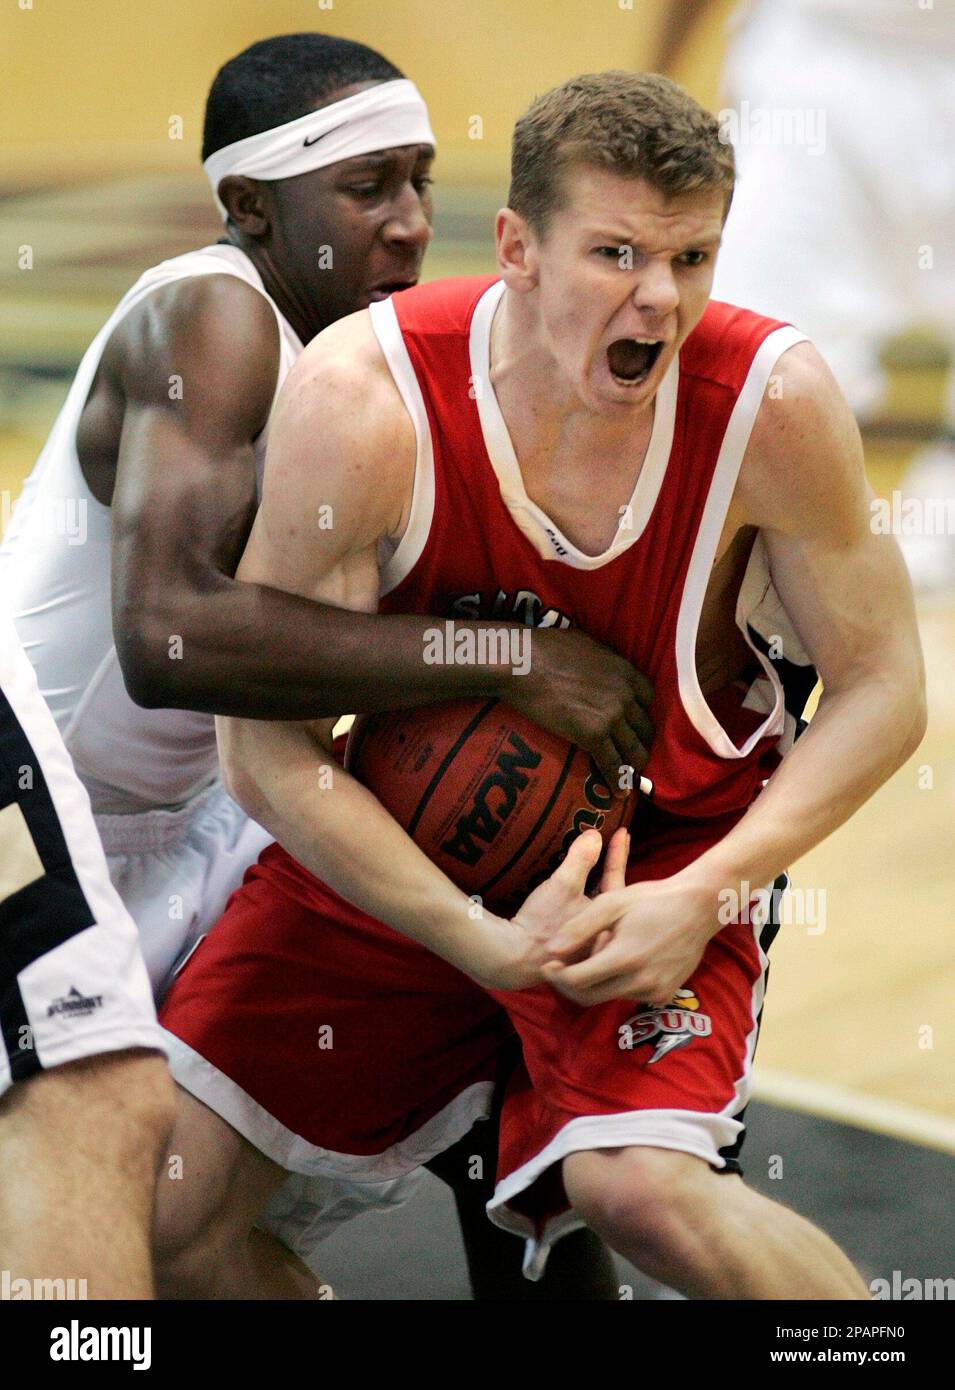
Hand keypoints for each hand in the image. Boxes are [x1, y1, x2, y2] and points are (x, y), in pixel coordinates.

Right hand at [469, 826, 629, 991]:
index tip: (624, 831)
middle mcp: (600, 936)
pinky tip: (577, 889)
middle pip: (612, 895)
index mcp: (607, 924)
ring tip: (601, 860)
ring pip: (596, 906)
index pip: (618, 881)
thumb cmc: (541, 924)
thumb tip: (595, 835)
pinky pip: (582, 914)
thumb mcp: (563, 886)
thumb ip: (581, 860)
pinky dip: (583, 897)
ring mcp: (585, 943)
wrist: (512, 957)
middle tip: (618, 840)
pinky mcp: (567, 946)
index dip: (619, 854)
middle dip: (612, 868)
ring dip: (598, 881)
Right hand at [503, 627, 653, 795]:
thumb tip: (603, 664)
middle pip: (646, 727)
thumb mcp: (586, 643)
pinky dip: (617, 780)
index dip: (642, 713)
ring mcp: (612, 717)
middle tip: (631, 753)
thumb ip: (604, 658)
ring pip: (634, 750)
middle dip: (641, 742)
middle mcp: (625, 695)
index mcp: (625, 671)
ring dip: (633, 765)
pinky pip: (612, 764)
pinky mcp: (593, 735)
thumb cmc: (545, 648)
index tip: (634, 723)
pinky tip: (618, 792)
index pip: (648, 698)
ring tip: (629, 777)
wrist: (522, 663)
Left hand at [540, 874, 718, 1006]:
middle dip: (569, 985)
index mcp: (624, 958)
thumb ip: (579, 928)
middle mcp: (641, 982)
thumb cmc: (652, 899)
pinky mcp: (665, 995)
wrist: (698, 907)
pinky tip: (621, 962)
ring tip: (595, 957)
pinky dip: (619, 984)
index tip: (547, 963)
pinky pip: (631, 995)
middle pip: (590, 997)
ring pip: (610, 996)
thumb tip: (551, 950)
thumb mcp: (612, 903)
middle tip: (559, 968)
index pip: (577, 981)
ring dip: (596, 983)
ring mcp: (655, 991)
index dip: (557, 975)